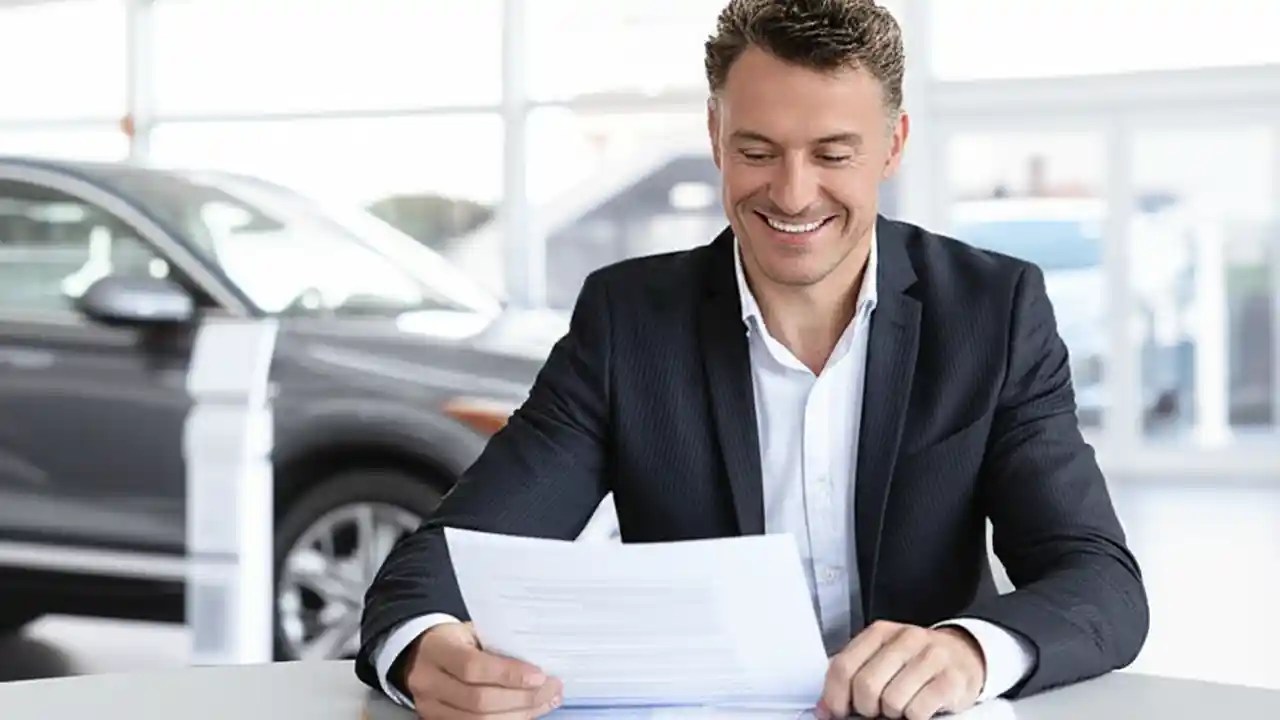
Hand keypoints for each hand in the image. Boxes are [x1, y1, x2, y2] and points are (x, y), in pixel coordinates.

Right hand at [400, 622, 562, 718]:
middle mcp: (428, 682)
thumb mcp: (473, 631)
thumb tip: (539, 664)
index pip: (472, 667)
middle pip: (478, 701)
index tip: (539, 675)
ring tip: (544, 702)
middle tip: (551, 689)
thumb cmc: (456, 639)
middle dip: (521, 699)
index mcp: (437, 650)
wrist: (422, 654)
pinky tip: (526, 713)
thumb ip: (499, 645)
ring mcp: (430, 707)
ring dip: (519, 715)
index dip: (508, 674)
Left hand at [817, 621, 985, 719]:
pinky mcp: (951, 679)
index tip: (837, 710)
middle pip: (866, 685)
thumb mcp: (883, 659)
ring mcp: (931, 657)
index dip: (835, 696)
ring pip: (892, 701)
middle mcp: (906, 638)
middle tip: (876, 710)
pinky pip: (917, 710)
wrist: (964, 655)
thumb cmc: (917, 661)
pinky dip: (913, 717)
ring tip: (901, 705)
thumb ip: (854, 675)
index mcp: (881, 632)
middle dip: (866, 707)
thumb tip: (825, 707)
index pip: (843, 666)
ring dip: (893, 713)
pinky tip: (918, 707)